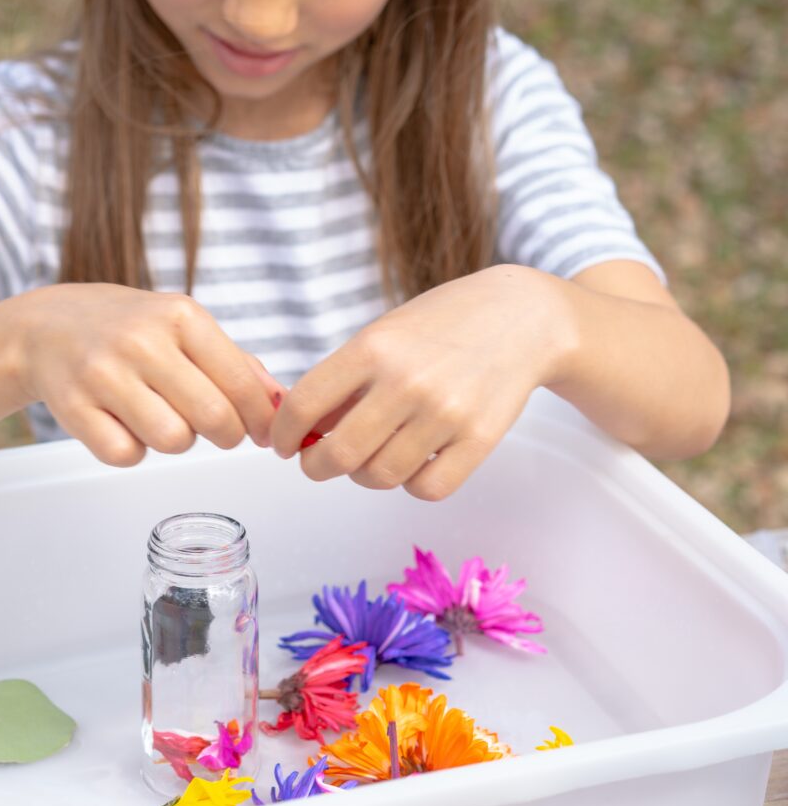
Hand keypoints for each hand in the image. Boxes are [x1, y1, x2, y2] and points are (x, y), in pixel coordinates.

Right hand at [14, 284, 277, 465]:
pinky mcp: (73, 407)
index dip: (260, 419)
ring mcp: (104, 374)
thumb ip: (236, 363)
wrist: (44, 327)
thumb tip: (281, 404)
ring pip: (173, 441)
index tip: (262, 433)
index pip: (242, 383)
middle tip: (217, 431)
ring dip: (175, 440)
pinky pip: (127, 455)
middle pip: (214, 418)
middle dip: (226, 435)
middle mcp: (142, 341)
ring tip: (161, 416)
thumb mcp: (182, 326)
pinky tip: (123, 423)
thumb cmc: (126, 329)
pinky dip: (132, 450)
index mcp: (180, 315)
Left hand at [269, 265, 570, 499]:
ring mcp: (446, 413)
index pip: (303, 407)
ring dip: (364, 475)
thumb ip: (344, 381)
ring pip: (379, 477)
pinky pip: (426, 489)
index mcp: (373, 348)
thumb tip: (300, 432)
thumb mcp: (385, 334)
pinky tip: (412, 461)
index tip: (284, 444)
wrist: (523, 316)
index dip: (283, 435)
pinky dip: (411, 483)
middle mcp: (407, 381)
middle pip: (337, 455)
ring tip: (371, 456)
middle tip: (318, 463)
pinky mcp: (479, 440)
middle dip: (316, 467)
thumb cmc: (443, 325)